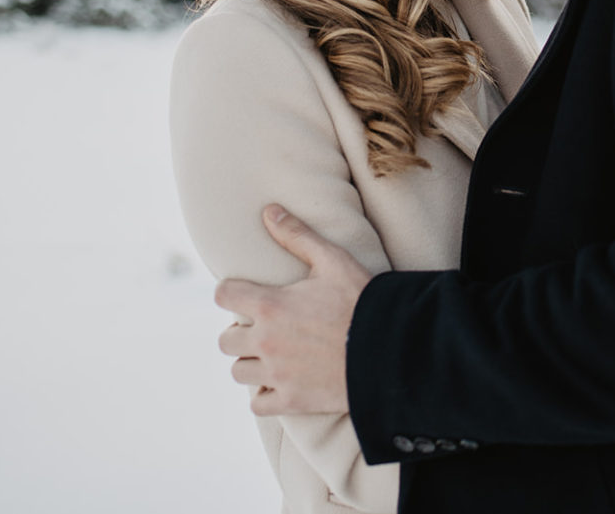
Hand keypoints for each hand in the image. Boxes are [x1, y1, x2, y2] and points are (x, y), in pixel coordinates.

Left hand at [215, 204, 371, 415]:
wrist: (391, 348)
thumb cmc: (363, 300)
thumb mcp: (333, 260)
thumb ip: (297, 235)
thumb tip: (268, 211)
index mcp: (270, 305)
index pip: (223, 295)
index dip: (231, 291)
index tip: (244, 294)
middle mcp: (265, 341)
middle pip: (225, 340)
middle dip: (240, 330)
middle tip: (263, 327)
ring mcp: (277, 374)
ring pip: (238, 371)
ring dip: (250, 363)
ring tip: (270, 355)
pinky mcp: (291, 400)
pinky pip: (258, 403)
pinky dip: (264, 395)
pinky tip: (280, 382)